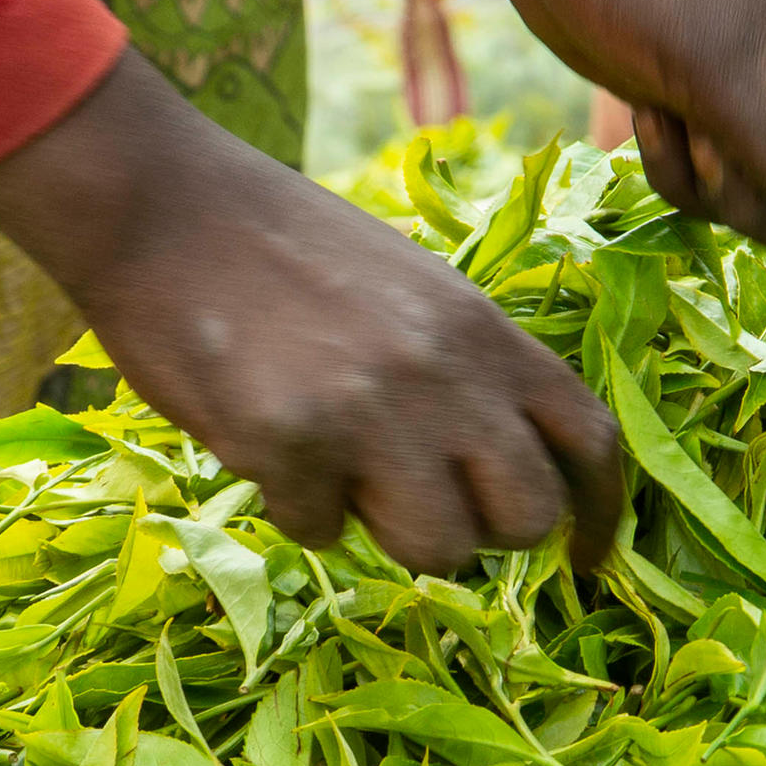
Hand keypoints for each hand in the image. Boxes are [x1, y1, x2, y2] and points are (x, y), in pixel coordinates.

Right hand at [0, 53, 622, 574]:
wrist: (163, 204)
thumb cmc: (282, 246)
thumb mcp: (415, 288)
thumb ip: (467, 368)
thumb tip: (498, 465)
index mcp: (485, 330)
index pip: (592, 440)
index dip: (602, 515)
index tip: (586, 561)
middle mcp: (448, 373)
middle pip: (528, 516)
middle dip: (482, 531)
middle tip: (421, 503)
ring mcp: (374, 410)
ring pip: (439, 549)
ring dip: (388, 531)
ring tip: (338, 472)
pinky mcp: (293, 441)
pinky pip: (320, 532)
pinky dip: (293, 506)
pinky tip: (263, 444)